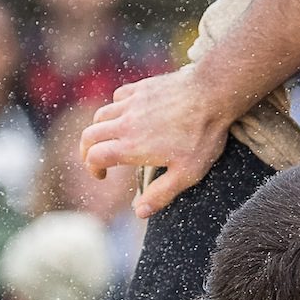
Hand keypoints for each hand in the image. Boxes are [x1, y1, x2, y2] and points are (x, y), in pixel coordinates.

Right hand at [79, 66, 233, 217]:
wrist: (212, 94)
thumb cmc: (202, 136)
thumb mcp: (187, 174)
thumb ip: (161, 194)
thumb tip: (139, 212)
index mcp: (132, 146)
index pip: (95, 157)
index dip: (93, 169)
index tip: (102, 175)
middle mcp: (125, 123)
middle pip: (89, 135)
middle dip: (87, 151)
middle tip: (96, 160)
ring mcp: (132, 103)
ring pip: (101, 115)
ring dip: (99, 129)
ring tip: (110, 139)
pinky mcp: (142, 87)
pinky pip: (118, 96)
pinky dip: (116, 107)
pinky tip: (128, 114)